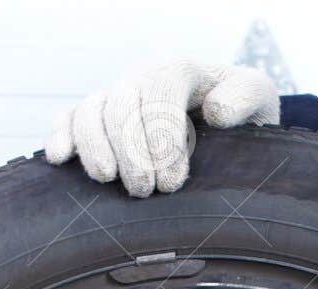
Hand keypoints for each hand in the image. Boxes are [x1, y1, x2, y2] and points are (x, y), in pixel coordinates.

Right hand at [45, 60, 278, 197]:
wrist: (222, 121)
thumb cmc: (240, 114)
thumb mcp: (257, 98)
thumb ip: (245, 97)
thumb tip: (215, 113)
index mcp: (176, 68)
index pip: (159, 91)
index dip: (161, 138)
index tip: (171, 183)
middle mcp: (139, 77)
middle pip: (121, 105)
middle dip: (131, 152)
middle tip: (146, 192)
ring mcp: (114, 97)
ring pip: (89, 110)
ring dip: (95, 147)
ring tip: (109, 180)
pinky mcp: (95, 119)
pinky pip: (68, 119)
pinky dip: (60, 135)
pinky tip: (61, 158)